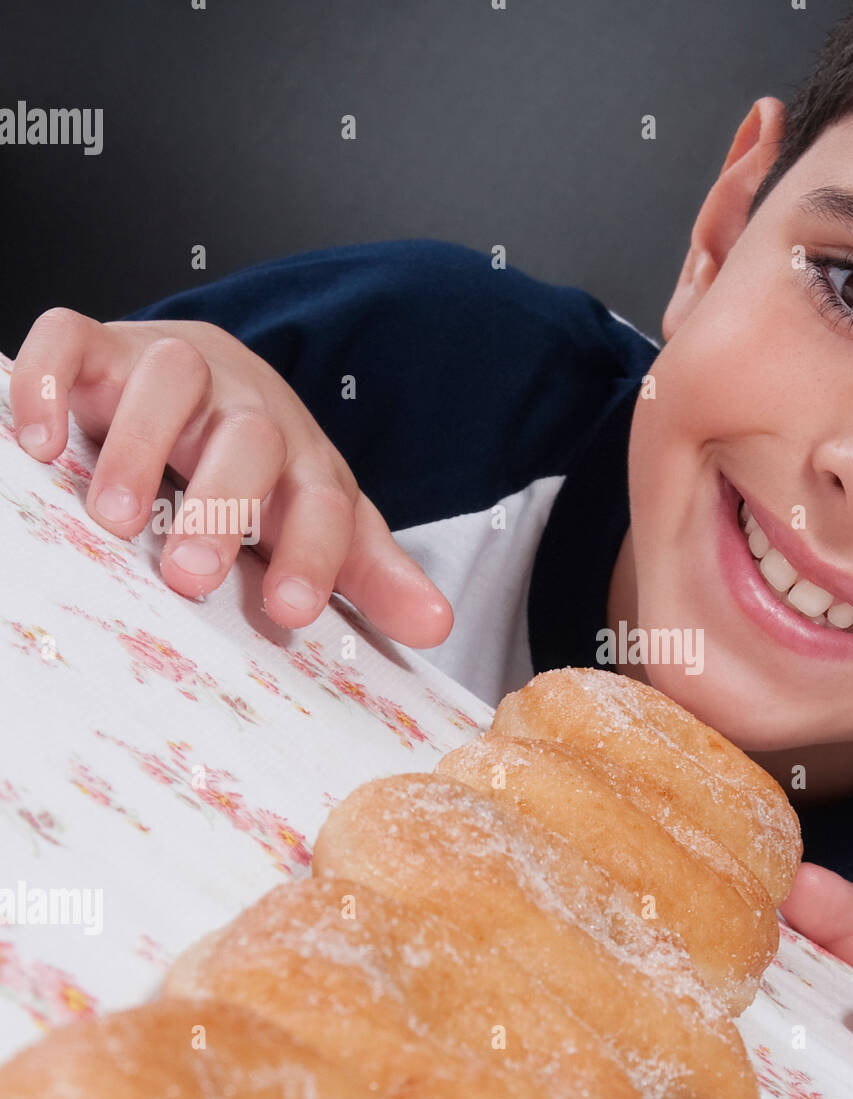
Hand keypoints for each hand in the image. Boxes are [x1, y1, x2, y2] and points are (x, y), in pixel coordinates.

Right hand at [9, 308, 451, 645]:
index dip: (315, 554)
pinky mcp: (103, 348)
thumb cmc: (265, 468)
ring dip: (140, 447)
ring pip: (167, 380)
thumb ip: (373, 574)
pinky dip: (49, 381)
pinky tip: (39, 443)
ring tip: (115, 520)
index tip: (293, 609)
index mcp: (305, 459)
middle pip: (252, 440)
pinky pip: (72, 340)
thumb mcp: (323, 520)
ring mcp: (173, 369)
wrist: (212, 375)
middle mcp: (245, 408)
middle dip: (225, 506)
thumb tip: (436, 627)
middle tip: (191, 577)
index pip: (324, 502)